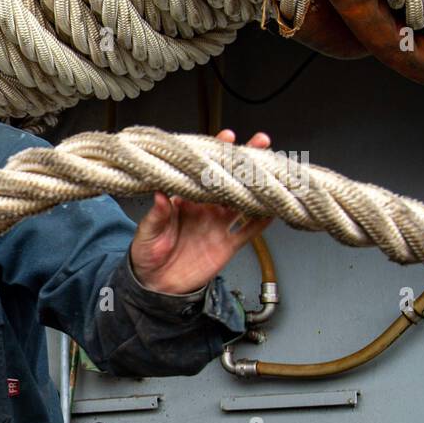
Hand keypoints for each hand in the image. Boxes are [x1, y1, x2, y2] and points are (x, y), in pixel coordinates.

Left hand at [128, 129, 275, 293]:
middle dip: (244, 161)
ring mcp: (219, 225)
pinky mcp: (228, 244)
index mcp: (185, 200)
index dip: (213, 154)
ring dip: (258, 185)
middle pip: (229, 181)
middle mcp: (205, 208)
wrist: (156, 284)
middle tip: (259, 142)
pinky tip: (276, 206)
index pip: (201, 172)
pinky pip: (250, 230)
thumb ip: (156, 215)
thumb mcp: (147, 233)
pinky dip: (263, 219)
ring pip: (244, 200)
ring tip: (273, 167)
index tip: (225, 138)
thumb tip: (160, 195)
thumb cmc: (147, 253)